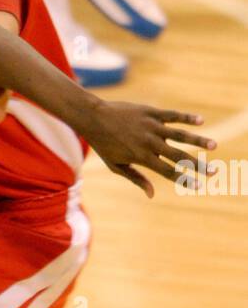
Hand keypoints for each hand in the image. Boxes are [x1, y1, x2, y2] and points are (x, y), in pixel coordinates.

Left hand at [79, 100, 215, 197]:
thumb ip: (136, 178)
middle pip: (179, 156)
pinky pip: (173, 115)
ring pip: (180, 134)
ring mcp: (152, 126)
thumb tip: (151, 194)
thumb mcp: (116, 166)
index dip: (184, 180)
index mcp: (143, 158)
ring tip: (214, 145)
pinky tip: (200, 121)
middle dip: (198, 165)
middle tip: (214, 171)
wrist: (94, 118)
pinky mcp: (151, 112)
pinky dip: (187, 118)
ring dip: (198, 140)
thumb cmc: (104, 145)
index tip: (198, 186)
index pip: (168, 172)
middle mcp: (150, 143)